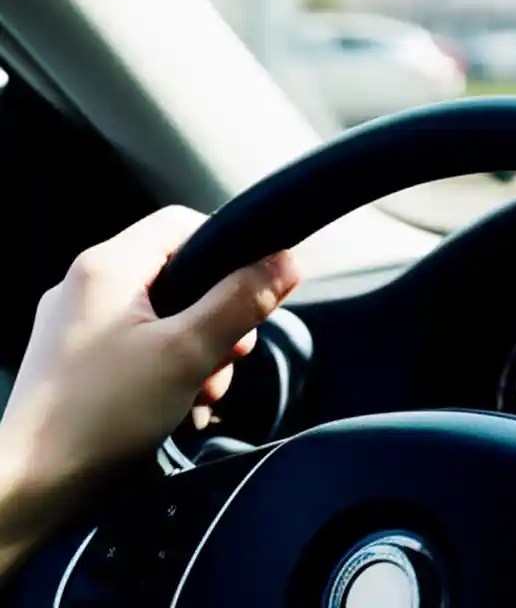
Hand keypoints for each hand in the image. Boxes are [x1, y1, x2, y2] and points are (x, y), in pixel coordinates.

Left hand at [0, 206, 299, 575]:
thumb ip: (241, 301)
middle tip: (231, 355)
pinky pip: (141, 344)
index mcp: (108, 267)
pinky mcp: (78, 360)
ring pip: (166, 314)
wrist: (34, 486)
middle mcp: (87, 286)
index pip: (185, 225)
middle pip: (181, 274)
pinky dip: (170, 367)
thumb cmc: (102, 415)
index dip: (232, 251)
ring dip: (199, 349)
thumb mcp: (190, 351)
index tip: (258, 291)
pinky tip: (179, 401)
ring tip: (203, 389)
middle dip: (219, 316)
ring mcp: (78, 324)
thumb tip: (286, 261)